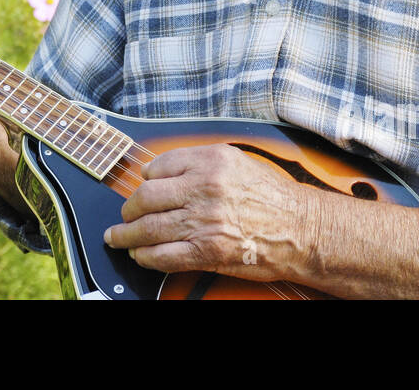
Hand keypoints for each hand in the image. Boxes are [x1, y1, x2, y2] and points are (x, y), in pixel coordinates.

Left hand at [103, 143, 313, 281]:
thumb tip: (161, 171)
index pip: (159, 166)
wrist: (301, 229)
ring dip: (126, 235)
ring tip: (118, 237)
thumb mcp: (237, 162)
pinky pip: (163, 255)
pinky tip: (140, 255)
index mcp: (210, 162)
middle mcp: (203, 188)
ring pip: (148, 228)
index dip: (144, 178)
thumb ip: (200, 163)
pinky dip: (145, 256)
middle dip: (128, 209)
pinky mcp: (206, 251)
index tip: (141, 185)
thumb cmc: (273, 198)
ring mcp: (203, 221)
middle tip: (123, 216)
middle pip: (146, 197)